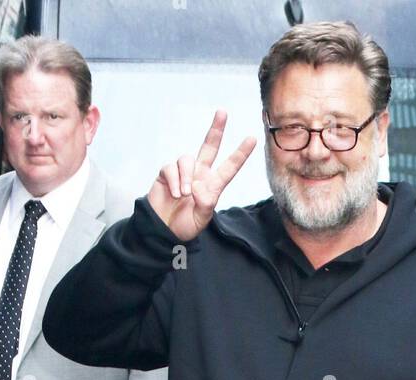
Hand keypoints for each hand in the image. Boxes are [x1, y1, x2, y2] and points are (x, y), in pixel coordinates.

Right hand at [148, 110, 255, 241]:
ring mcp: (183, 173)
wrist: (163, 230)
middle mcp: (199, 175)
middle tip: (222, 112)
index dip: (240, 154)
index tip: (252, 139)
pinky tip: (174, 194)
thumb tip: (197, 188)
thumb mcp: (200, 220)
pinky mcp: (166, 173)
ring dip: (185, 177)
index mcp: (212, 186)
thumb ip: (204, 204)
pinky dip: (173, 180)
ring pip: (186, 158)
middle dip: (216, 129)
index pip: (229, 167)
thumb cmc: (184, 226)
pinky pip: (171, 167)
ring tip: (183, 195)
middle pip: (209, 147)